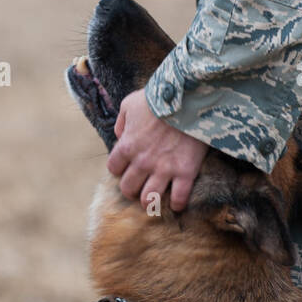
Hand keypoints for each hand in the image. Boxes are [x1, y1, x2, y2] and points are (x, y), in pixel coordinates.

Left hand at [106, 88, 209, 212]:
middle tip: (138, 185)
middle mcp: (142, 162)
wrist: (189, 98)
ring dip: (149, 200)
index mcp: (127, 145)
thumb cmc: (158, 99)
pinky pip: (179, 198)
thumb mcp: (130, 104)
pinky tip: (176, 202)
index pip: (113, 168)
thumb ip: (121, 122)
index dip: (119, 168)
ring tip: (153, 197)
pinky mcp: (185, 172)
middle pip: (128, 188)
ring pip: (149, 199)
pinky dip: (177, 204)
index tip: (126, 166)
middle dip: (131, 188)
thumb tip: (120, 136)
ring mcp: (164, 169)